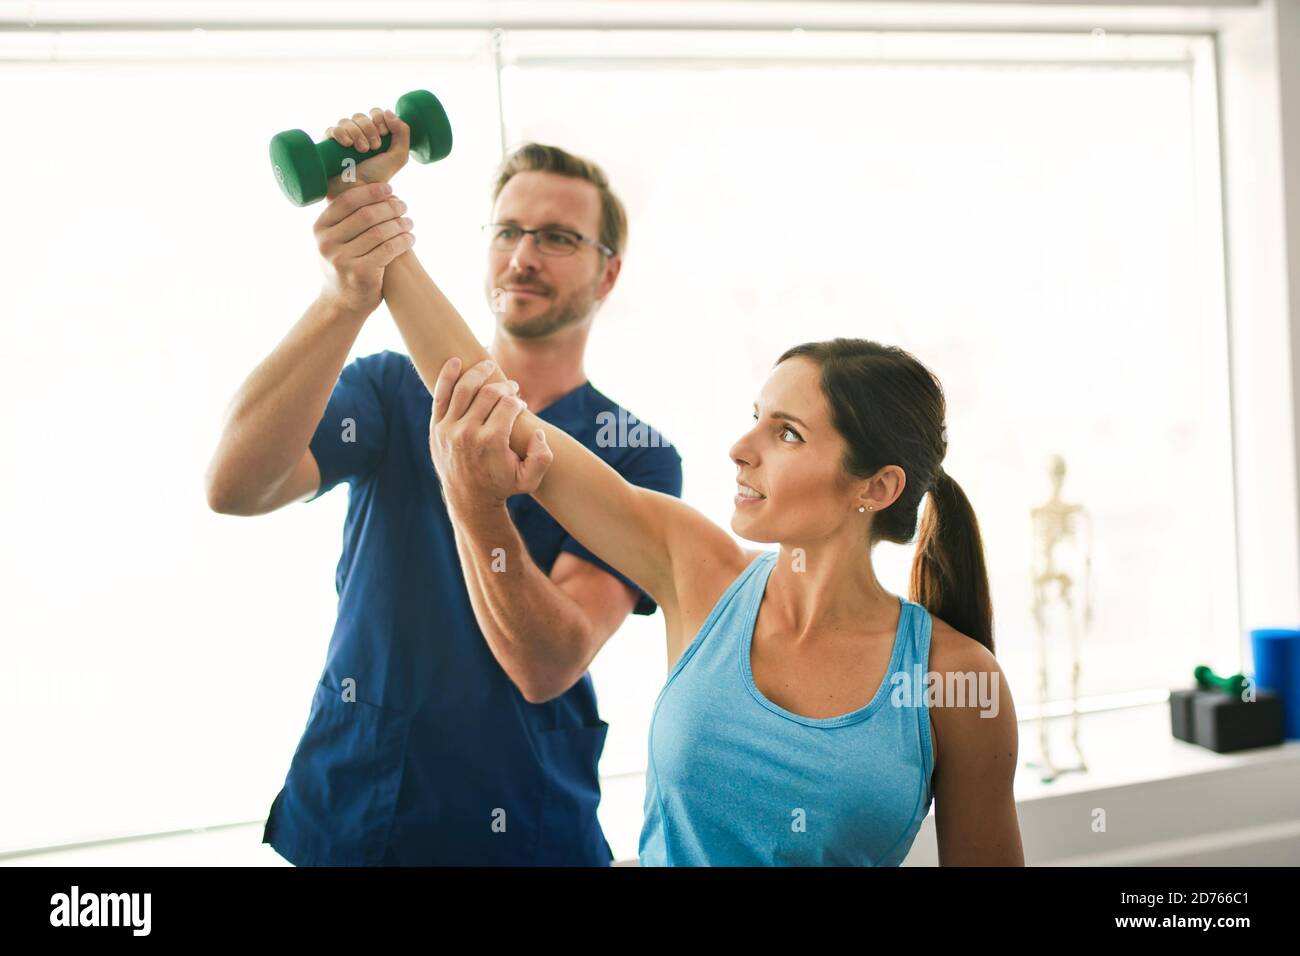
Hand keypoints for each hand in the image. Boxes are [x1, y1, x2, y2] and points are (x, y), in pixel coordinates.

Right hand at [313, 181, 414, 314]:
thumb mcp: (335, 241)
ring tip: (409, 223)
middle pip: (366, 214)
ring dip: (400, 224)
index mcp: (320, 228)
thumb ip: (347, 218)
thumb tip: (379, 188)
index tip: (389, 189)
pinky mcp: (360, 274)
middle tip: (404, 206)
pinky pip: (388, 250)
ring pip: (380, 232)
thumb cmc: (344, 266)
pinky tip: (410, 239)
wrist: (340, 304)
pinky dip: (403, 241)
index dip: (371, 191)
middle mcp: (327, 243)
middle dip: (389, 207)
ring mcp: (342, 259)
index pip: (348, 200)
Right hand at [324, 107, 410, 199]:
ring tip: (362, 150)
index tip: (384, 132)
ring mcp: (342, 139)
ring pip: (346, 121)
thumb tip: (389, 112)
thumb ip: (402, 133)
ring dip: (357, 133)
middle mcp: (358, 135)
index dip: (379, 118)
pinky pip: (332, 129)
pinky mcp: (328, 145)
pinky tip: (347, 145)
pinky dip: (341, 133)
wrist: (356, 192)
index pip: (375, 113)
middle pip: (361, 116)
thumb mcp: (398, 157)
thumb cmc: (377, 178)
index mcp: (375, 135)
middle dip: (369, 128)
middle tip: (374, 146)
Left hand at [429, 357, 553, 514]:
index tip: (521, 406)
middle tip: (511, 388)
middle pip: (488, 394)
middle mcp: (467, 433)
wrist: (469, 499)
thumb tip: (537, 432)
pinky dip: (447, 375)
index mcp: (491, 442)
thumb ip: (543, 457)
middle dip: (504, 387)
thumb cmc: (502, 486)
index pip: (508, 406)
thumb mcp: (530, 479)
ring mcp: (449, 429)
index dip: (518, 402)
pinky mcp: (437, 427)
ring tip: (489, 367)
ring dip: (479, 373)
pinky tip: (457, 361)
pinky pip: (440, 395)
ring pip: (464, 389)